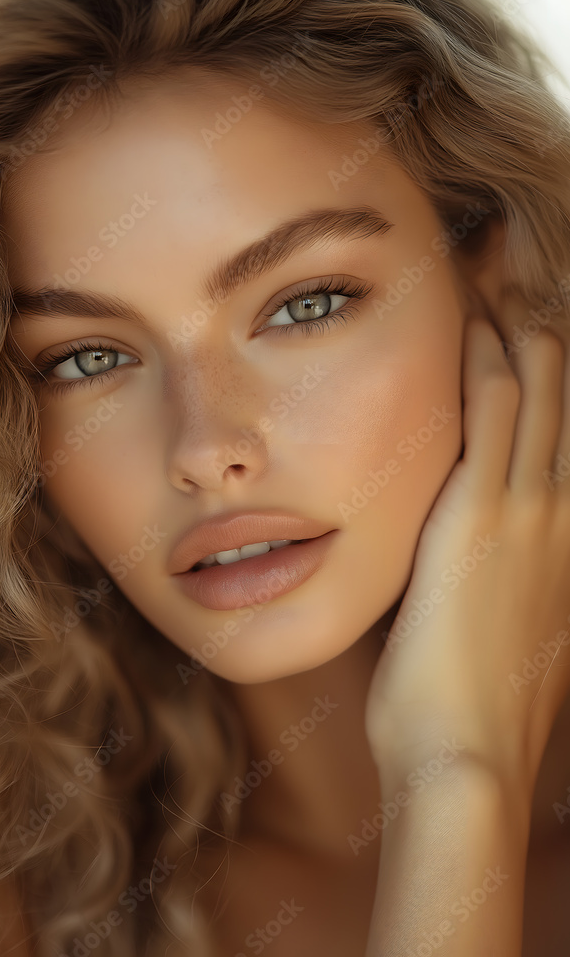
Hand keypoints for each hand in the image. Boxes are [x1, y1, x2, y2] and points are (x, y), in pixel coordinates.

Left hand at [365, 298, 569, 797]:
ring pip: (540, 385)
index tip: (532, 330)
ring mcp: (533, 508)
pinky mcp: (484, 510)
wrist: (467, 756)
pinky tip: (466, 319)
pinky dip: (482, 355)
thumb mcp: (506, 635)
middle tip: (519, 270)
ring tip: (493, 275)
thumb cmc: (471, 707)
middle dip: (546, 326)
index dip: (556, 375)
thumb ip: (501, 581)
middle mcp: (568, 512)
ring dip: (517, 325)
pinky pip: (492, 406)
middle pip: (568, 393)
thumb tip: (473, 563)